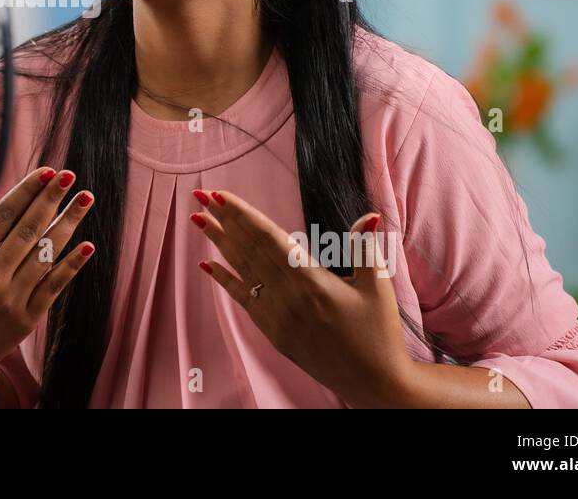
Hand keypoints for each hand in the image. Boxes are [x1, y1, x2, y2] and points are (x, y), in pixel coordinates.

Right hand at [0, 166, 95, 398]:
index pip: (3, 217)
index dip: (26, 192)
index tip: (47, 171)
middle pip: (28, 231)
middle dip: (51, 200)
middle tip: (70, 175)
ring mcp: (11, 300)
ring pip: (46, 255)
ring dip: (69, 225)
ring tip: (86, 199)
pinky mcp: (26, 320)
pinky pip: (53, 287)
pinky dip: (71, 266)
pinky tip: (87, 245)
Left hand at [190, 188, 413, 407]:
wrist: (374, 382)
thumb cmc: (379, 333)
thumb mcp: (377, 286)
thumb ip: (365, 248)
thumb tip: (368, 216)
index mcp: (312, 281)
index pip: (268, 238)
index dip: (242, 215)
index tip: (220, 196)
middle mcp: (287, 297)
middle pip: (249, 250)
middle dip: (223, 221)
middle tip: (200, 196)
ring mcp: (277, 317)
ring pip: (243, 271)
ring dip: (220, 244)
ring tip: (198, 220)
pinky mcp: (273, 333)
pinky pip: (244, 300)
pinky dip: (225, 280)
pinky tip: (207, 264)